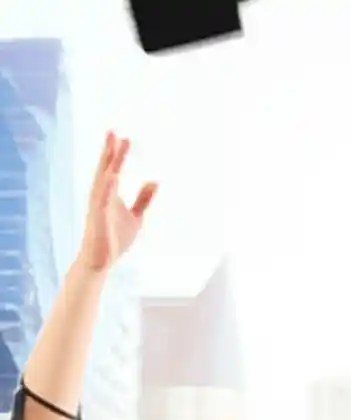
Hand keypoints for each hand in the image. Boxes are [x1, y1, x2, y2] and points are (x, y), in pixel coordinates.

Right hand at [77, 132, 157, 271]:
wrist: (101, 260)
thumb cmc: (116, 238)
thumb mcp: (136, 216)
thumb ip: (143, 199)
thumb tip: (155, 181)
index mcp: (110, 194)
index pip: (112, 169)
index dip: (116, 153)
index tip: (122, 136)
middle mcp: (101, 196)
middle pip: (105, 169)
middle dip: (110, 151)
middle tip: (114, 131)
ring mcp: (98, 206)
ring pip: (104, 179)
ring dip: (110, 163)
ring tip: (114, 146)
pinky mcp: (98, 218)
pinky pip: (102, 200)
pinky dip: (107, 187)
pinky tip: (112, 175)